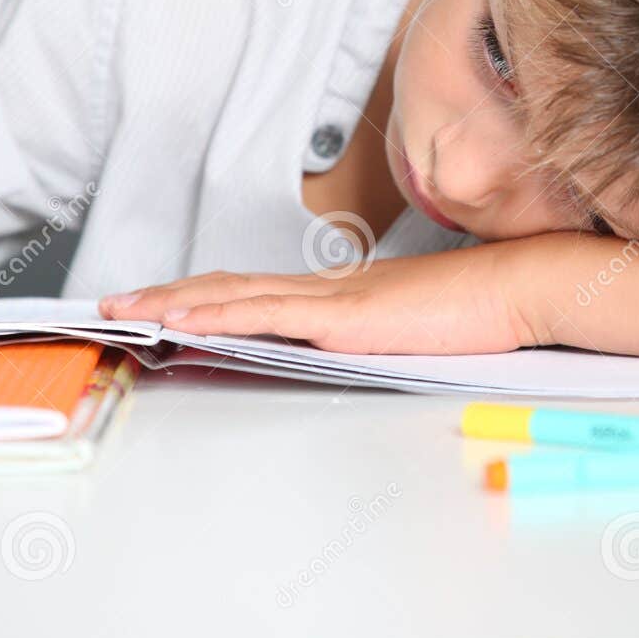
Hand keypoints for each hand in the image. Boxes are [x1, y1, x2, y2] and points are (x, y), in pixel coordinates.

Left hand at [99, 240, 554, 354]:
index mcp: (346, 295)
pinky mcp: (343, 315)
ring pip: (235, 293)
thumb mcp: (419, 333)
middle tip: (117, 303)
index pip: (260, 289)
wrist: (521, 288)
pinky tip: (183, 318)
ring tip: (125, 310)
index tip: (166, 302)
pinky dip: (215, 312)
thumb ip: (382, 339)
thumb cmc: (485, 313)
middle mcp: (330, 288)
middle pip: (231, 284)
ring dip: (174, 301)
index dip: (209, 293)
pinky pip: (264, 312)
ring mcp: (334, 297)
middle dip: (170, 294)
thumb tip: (359, 354)